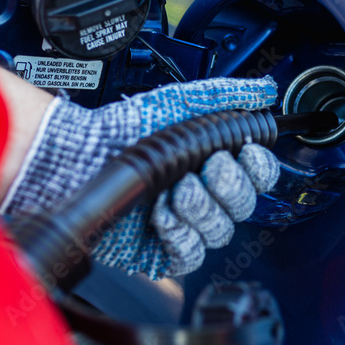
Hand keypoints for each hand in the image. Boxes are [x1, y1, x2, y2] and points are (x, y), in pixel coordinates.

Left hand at [0, 76, 279, 277]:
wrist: (80, 157)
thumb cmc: (124, 129)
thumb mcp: (181, 102)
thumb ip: (226, 96)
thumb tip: (264, 90)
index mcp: (214, 163)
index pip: (259, 175)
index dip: (259, 167)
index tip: (247, 153)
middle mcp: (205, 196)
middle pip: (245, 206)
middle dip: (228, 185)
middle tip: (205, 168)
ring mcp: (186, 226)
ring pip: (221, 231)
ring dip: (200, 208)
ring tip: (174, 189)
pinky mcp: (163, 253)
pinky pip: (192, 255)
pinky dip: (180, 233)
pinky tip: (161, 214)